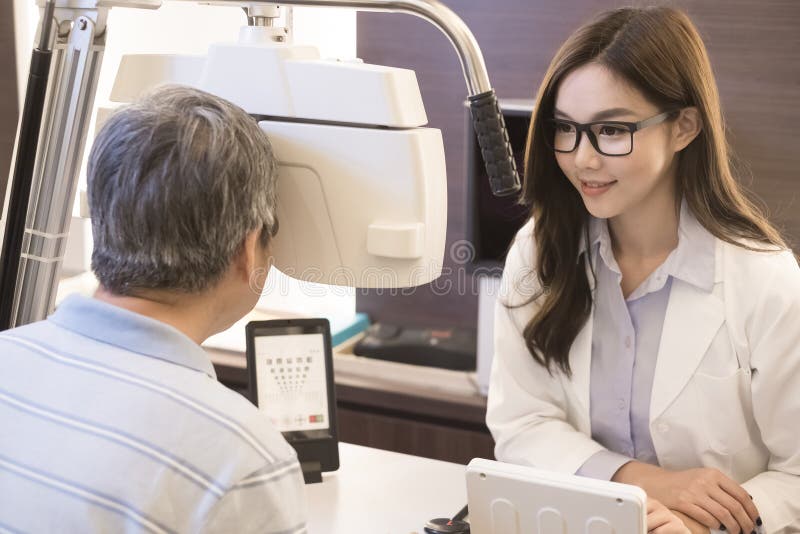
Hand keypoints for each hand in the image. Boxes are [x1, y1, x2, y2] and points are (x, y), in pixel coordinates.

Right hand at [613, 462, 759, 532]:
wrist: (657, 483)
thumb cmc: (684, 483)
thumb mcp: (704, 478)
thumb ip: (722, 487)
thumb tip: (747, 502)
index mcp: (713, 474)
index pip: (741, 494)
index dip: (751, 510)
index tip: (755, 520)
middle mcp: (705, 481)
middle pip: (734, 506)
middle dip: (745, 522)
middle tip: (748, 531)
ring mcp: (694, 491)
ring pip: (723, 514)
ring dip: (733, 527)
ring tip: (736, 532)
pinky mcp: (683, 502)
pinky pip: (707, 517)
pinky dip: (716, 525)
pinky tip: (718, 528)